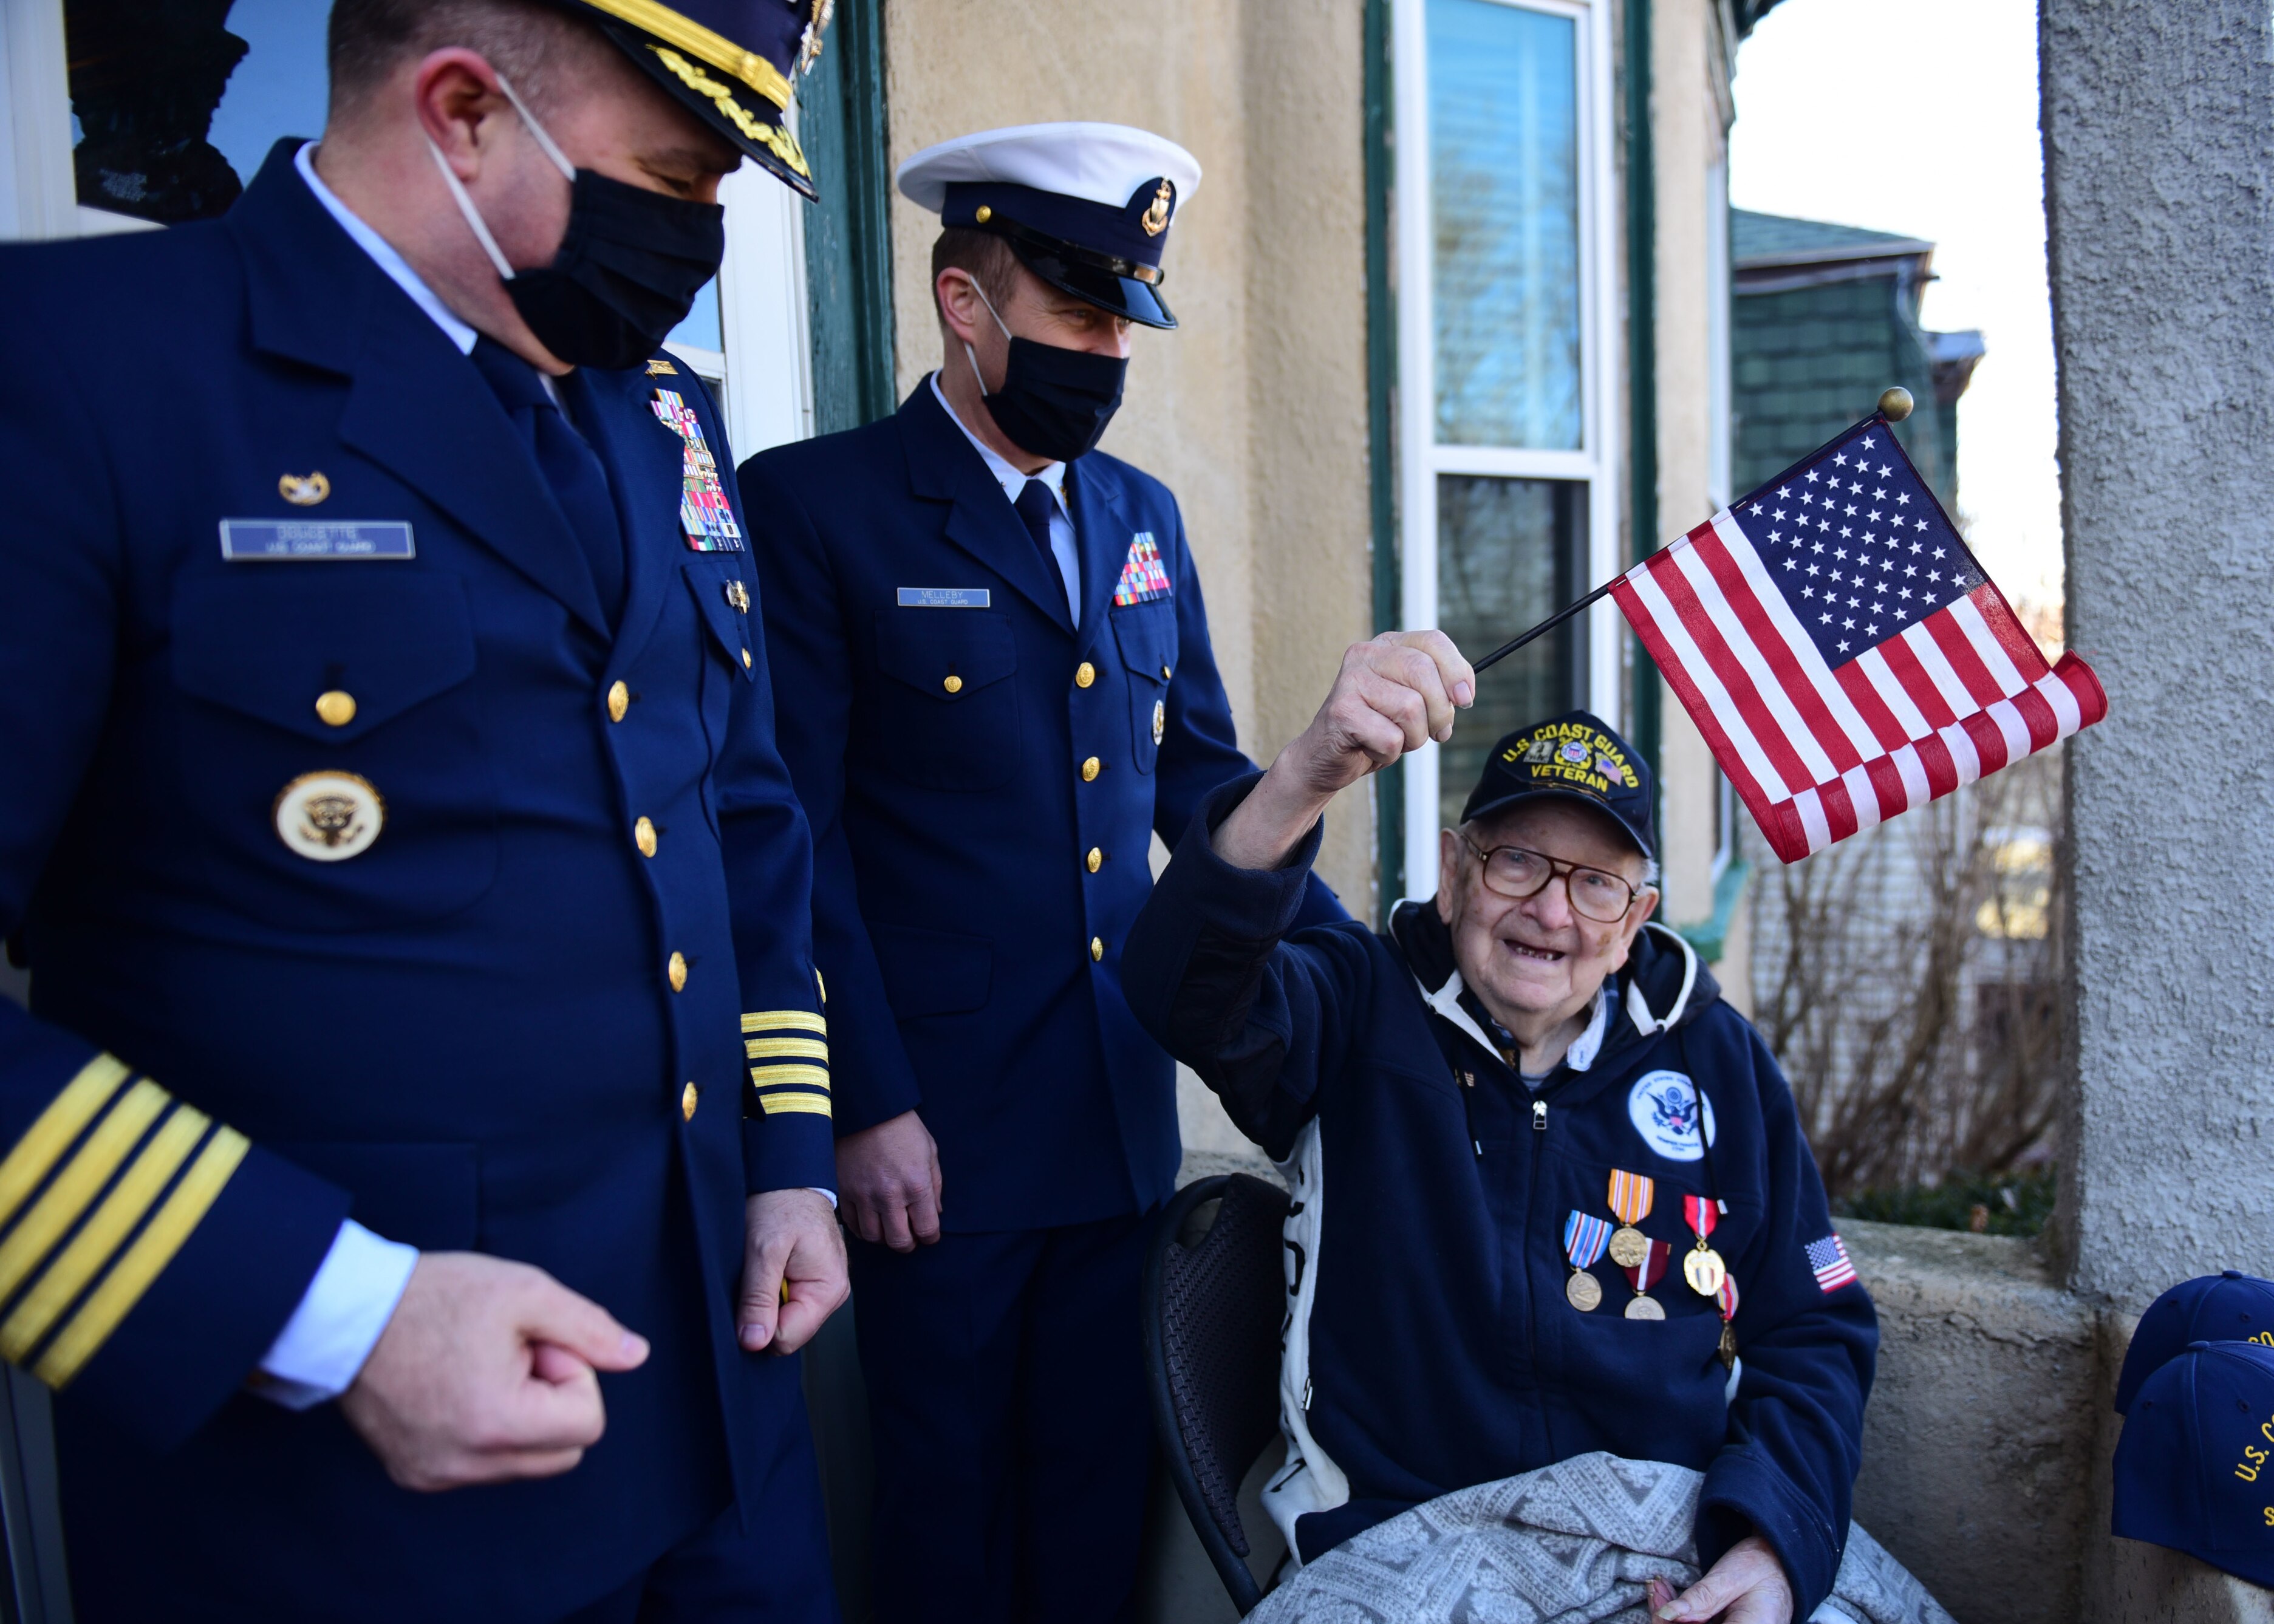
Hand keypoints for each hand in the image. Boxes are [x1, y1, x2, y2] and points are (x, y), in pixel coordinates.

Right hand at [338, 1252, 648, 1492]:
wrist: (348, 1314)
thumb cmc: (435, 1297)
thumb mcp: (526, 1293)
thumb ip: (589, 1327)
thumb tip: (636, 1356)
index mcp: (498, 1424)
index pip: (589, 1424)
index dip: (574, 1375)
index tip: (536, 1343)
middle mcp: (466, 1465)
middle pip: (563, 1450)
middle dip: (554, 1400)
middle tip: (512, 1353)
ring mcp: (436, 1475)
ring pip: (526, 1460)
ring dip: (522, 1416)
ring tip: (480, 1366)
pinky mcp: (415, 1473)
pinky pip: (483, 1464)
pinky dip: (487, 1430)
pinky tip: (456, 1386)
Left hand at [737, 1188, 849, 1353]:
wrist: (788, 1175)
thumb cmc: (781, 1203)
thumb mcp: (763, 1250)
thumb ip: (758, 1298)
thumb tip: (754, 1342)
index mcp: (829, 1290)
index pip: (786, 1339)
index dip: (758, 1324)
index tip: (748, 1294)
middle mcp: (831, 1294)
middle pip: (786, 1332)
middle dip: (763, 1311)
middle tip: (757, 1273)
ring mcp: (821, 1289)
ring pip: (783, 1319)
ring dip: (764, 1298)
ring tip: (763, 1265)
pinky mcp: (810, 1282)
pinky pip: (784, 1303)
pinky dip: (768, 1289)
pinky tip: (767, 1266)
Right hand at [835, 1110, 944, 1251]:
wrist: (867, 1109)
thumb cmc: (903, 1129)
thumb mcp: (930, 1153)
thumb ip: (934, 1186)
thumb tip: (934, 1213)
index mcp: (916, 1185)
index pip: (927, 1230)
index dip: (930, 1238)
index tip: (929, 1235)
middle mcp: (889, 1195)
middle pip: (899, 1241)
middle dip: (908, 1244)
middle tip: (909, 1238)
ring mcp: (863, 1195)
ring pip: (874, 1237)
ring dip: (884, 1238)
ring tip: (889, 1229)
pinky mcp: (844, 1191)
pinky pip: (852, 1224)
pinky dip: (862, 1229)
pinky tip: (870, 1221)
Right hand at [1213, 630, 1474, 870]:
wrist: (1326, 757)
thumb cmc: (1375, 728)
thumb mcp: (1413, 701)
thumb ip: (1439, 689)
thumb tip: (1463, 694)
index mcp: (1388, 645)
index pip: (1433, 641)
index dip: (1457, 671)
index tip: (1465, 700)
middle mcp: (1366, 654)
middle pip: (1423, 672)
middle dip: (1440, 712)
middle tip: (1435, 732)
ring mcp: (1350, 681)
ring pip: (1410, 708)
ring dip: (1414, 737)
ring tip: (1396, 739)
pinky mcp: (1341, 711)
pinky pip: (1390, 737)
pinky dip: (1390, 753)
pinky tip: (1373, 748)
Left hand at [1653, 1535, 1794, 1623]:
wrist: (1780, 1563)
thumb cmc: (1761, 1566)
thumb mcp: (1728, 1578)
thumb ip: (1700, 1600)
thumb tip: (1665, 1616)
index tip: (1659, 1608)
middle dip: (1667, 1621)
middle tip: (1656, 1589)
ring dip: (1670, 1617)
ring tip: (1660, 1587)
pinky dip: (1680, 1617)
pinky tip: (1668, 1595)